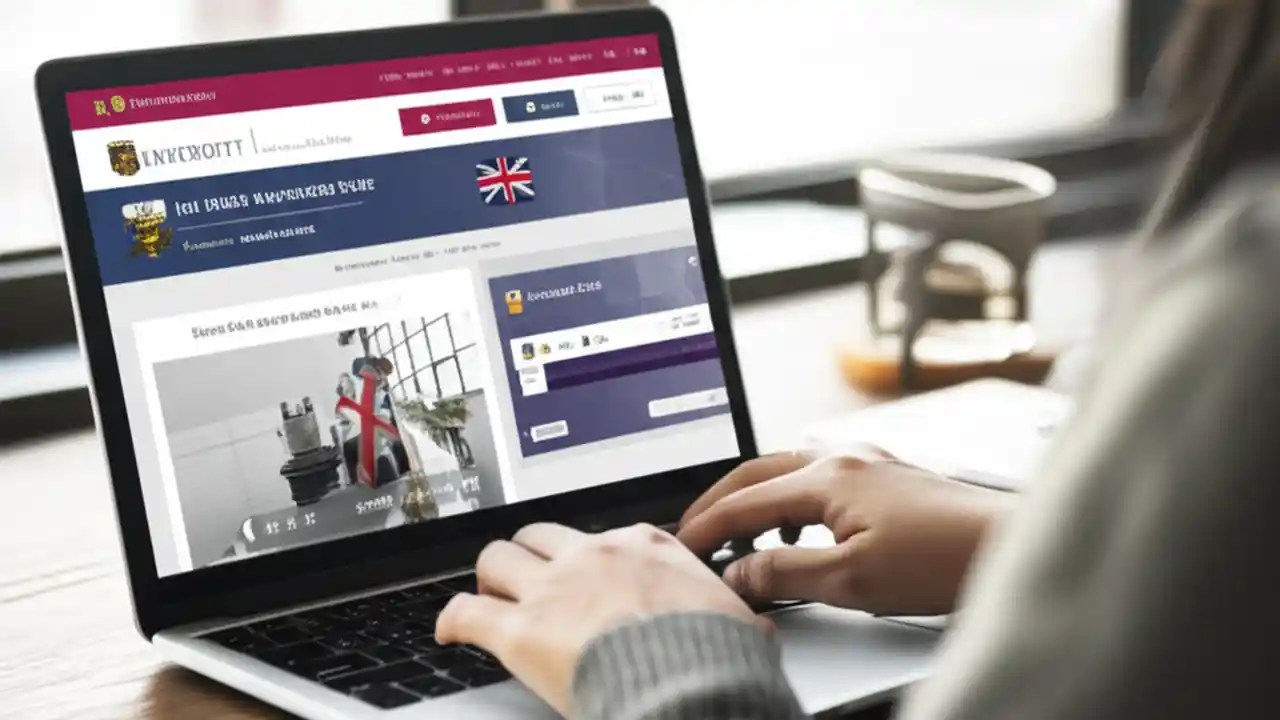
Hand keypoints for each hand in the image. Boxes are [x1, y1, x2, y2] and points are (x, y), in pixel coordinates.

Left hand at [434, 522, 758, 715]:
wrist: (691, 685)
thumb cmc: (715, 657)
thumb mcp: (736, 621)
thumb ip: (729, 615)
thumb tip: (754, 633)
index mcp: (645, 548)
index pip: (605, 536)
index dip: (590, 556)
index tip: (590, 570)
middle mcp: (593, 557)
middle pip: (540, 535)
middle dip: (529, 555)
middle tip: (527, 578)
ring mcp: (553, 589)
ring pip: (496, 559)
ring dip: (490, 576)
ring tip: (489, 594)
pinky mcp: (521, 630)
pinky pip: (467, 612)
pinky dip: (452, 619)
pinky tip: (448, 630)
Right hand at [678, 449, 1013, 615]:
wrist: (1008, 546)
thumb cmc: (942, 561)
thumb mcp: (851, 579)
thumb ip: (784, 572)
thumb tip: (738, 571)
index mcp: (827, 476)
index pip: (744, 501)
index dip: (706, 528)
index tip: (682, 548)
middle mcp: (842, 457)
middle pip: (757, 472)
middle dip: (720, 504)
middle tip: (694, 534)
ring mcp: (866, 461)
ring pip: (787, 470)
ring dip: (755, 499)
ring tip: (739, 537)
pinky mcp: (886, 475)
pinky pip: (817, 477)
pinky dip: (789, 500)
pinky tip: (798, 530)